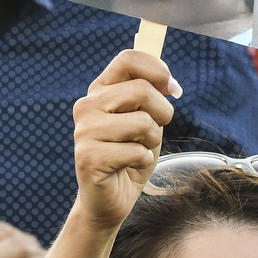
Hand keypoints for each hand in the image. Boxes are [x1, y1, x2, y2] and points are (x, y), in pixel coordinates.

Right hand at [72, 50, 179, 229]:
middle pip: (141, 90)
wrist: (111, 198)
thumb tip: (170, 83)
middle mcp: (86, 105)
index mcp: (100, 90)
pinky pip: (136, 152)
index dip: (158, 70)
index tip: (173, 89)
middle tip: (154, 131)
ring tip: (137, 151)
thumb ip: (152, 96)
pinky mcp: (88, 157)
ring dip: (151, 141)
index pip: (128, 59)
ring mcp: (84, 131)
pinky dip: (143, 161)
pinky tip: (128, 167)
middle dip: (162, 113)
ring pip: (142, 122)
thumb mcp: (146, 119)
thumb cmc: (131, 155)